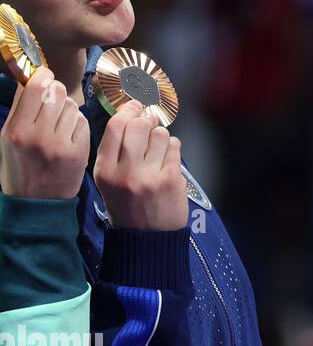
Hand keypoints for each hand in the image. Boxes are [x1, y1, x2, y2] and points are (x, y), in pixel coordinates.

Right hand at [0, 67, 89, 199]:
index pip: (35, 88)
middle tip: (52, 100)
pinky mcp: (80, 152)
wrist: (36, 201)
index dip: (43, 76)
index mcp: (17, 130)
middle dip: (55, 91)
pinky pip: (82, 122)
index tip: (45, 75)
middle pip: (57, 93)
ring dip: (67, 109)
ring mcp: (61, 145)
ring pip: (72, 106)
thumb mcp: (7, 137)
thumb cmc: (19, 166)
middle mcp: (39, 136)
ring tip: (58, 122)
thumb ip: (19, 107)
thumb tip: (30, 76)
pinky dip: (77, 123)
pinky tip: (68, 134)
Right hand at [93, 100, 187, 230]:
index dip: (128, 111)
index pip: (115, 127)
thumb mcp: (109, 181)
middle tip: (150, 121)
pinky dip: (173, 147)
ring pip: (159, 134)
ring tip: (158, 148)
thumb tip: (132, 115)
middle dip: (146, 119)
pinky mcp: (170, 178)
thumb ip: (116, 151)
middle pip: (138, 125)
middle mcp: (124, 171)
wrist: (147, 238)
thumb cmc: (128, 205)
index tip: (135, 107)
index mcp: (104, 170)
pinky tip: (167, 158)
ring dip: (161, 135)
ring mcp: (148, 175)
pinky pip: (174, 146)